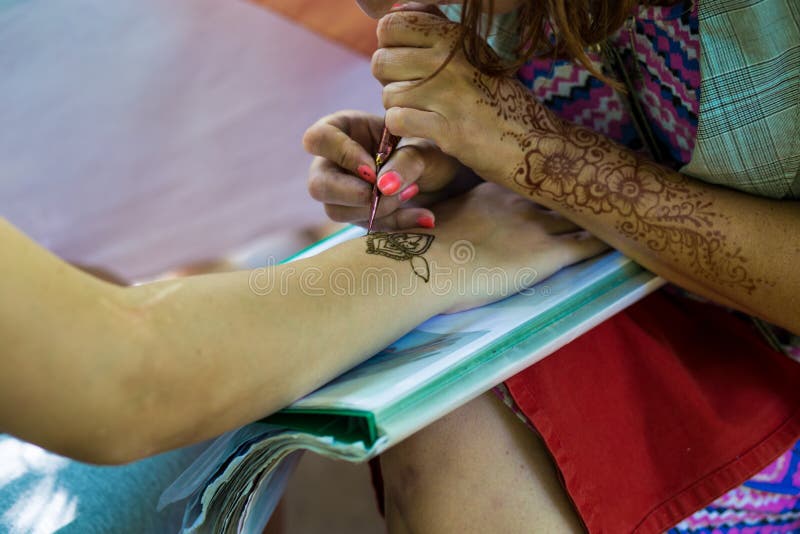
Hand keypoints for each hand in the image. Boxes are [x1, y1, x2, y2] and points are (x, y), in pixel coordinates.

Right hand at [303, 110, 471, 229]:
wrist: (438, 167)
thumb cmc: (425, 145)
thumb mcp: (422, 147)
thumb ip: (404, 161)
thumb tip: (383, 187)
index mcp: (339, 129)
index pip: (317, 139)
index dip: (342, 155)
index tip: (373, 169)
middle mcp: (331, 162)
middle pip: (317, 185)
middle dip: (352, 194)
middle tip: (384, 192)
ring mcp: (339, 192)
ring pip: (336, 211)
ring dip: (376, 209)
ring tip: (410, 193)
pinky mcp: (356, 214)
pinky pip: (366, 226)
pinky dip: (396, 224)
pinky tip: (423, 217)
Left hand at [372, 11, 562, 184]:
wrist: (533, 142)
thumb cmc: (496, 98)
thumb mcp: (473, 53)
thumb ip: (435, 29)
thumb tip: (397, 11)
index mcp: (455, 35)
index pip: (390, 26)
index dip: (390, 47)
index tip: (407, 63)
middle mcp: (450, 59)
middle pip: (381, 61)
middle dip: (390, 80)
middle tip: (414, 93)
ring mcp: (448, 94)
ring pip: (387, 93)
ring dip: (399, 107)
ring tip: (424, 112)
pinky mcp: (446, 128)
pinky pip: (397, 120)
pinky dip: (403, 128)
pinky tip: (423, 128)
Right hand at [429, 183, 607, 311]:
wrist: (425, 263)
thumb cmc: (418, 246)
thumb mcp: (430, 219)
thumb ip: (442, 216)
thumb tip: (430, 222)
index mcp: (491, 193)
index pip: (529, 183)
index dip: (545, 183)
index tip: (558, 181)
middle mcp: (519, 203)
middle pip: (558, 193)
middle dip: (576, 192)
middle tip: (599, 188)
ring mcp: (536, 227)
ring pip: (580, 215)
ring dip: (598, 213)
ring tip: (623, 209)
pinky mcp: (548, 255)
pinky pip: (589, 246)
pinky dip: (608, 242)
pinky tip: (624, 239)